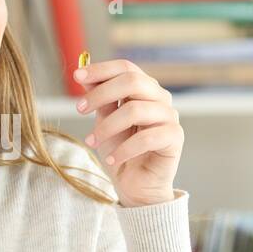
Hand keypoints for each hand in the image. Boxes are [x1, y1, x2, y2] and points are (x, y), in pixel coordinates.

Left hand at [74, 59, 183, 206]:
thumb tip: (83, 75)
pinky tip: (111, 160)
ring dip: (107, 127)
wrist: (135, 184)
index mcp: (144, 89)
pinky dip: (124, 149)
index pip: (126, 68)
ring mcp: (169, 116)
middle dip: (101, 94)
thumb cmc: (120, 150)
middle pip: (132, 82)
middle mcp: (160, 98)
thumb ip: (100, 99)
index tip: (77, 76)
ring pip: (136, 110)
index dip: (101, 69)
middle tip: (79, 109)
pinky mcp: (175, 138)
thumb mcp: (104, 120)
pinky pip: (147, 138)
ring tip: (91, 142)